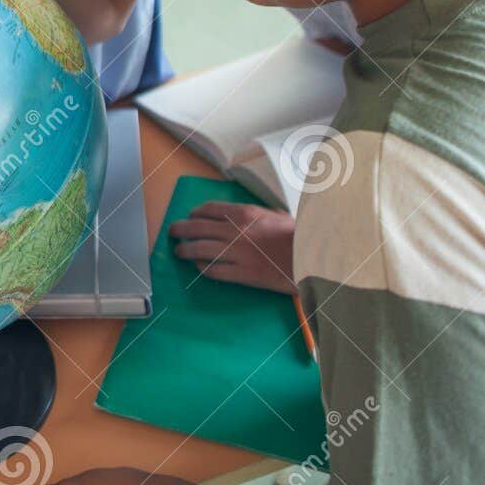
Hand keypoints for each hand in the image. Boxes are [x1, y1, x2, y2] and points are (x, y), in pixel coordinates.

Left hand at [169, 201, 296, 294]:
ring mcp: (237, 254)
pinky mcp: (242, 274)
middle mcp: (235, 231)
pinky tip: (197, 265)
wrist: (311, 257)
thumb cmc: (296, 235)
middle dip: (180, 229)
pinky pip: (213, 270)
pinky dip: (201, 267)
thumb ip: (254, 214)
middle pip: (197, 228)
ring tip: (178, 251)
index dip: (194, 213)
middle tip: (173, 232)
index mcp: (244, 213)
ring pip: (199, 250)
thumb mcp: (275, 215)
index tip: (189, 217)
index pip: (208, 210)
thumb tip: (241, 214)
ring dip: (185, 250)